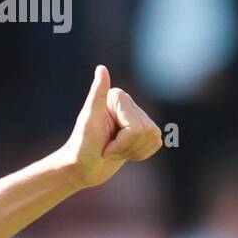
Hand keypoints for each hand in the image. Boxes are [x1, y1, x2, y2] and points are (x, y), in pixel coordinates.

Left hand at [59, 65, 162, 189]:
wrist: (82, 169)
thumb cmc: (81, 148)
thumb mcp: (88, 122)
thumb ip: (97, 95)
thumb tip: (101, 68)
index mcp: (118, 98)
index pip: (135, 128)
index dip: (120, 143)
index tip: (102, 145)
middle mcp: (129, 104)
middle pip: (145, 132)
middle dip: (125, 148)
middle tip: (107, 150)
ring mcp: (138, 117)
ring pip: (153, 137)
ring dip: (133, 152)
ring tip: (114, 151)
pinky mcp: (144, 131)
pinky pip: (156, 142)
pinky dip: (141, 154)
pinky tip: (124, 153)